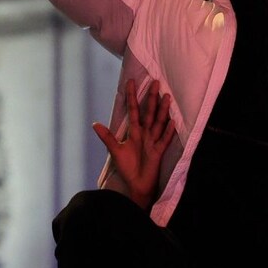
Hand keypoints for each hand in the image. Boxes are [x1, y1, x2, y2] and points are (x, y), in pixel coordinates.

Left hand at [94, 80, 175, 209]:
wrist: (136, 185)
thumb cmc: (127, 168)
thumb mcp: (115, 151)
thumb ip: (107, 137)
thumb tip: (95, 124)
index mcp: (134, 132)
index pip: (133, 110)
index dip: (132, 97)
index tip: (131, 82)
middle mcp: (144, 134)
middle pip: (149, 113)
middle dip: (152, 98)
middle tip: (156, 83)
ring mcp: (153, 142)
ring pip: (159, 123)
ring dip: (163, 111)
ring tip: (166, 97)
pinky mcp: (158, 152)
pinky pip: (164, 140)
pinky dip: (168, 131)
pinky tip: (172, 122)